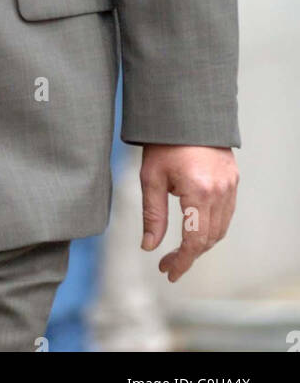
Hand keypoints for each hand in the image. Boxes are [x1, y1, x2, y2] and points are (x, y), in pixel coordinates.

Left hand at [140, 144, 238, 281]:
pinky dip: (212, 227)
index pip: (195, 240)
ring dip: (202, 243)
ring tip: (180, 250)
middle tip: (168, 263)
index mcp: (199, 191)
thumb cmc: (164, 141)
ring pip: (221, 228)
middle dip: (189, 256)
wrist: (186, 111)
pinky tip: (195, 228)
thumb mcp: (151, 177)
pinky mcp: (233, 179)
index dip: (182, 261)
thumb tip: (149, 246)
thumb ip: (152, 215)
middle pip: (210, 238)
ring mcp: (230, 185)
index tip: (168, 271)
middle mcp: (220, 191)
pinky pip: (226, 213)